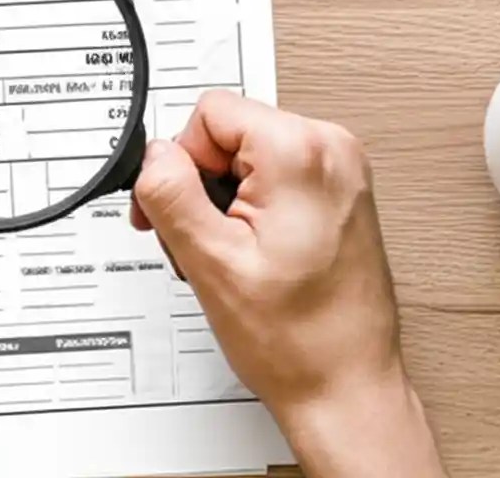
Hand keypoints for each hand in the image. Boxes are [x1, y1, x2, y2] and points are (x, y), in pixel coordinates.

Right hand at [130, 90, 444, 477]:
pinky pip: (274, 177)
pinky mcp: (340, 195)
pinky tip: (250, 254)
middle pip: (229, 131)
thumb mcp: (209, 262)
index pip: (210, 112)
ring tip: (230, 255)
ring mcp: (342, 173)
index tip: (178, 210)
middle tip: (199, 241)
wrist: (345, 387)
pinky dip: (250, 210)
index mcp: (303, 154)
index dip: (181, 163)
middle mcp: (333, 151)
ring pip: (248, 156)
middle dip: (200, 184)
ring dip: (222, 201)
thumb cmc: (298, 341)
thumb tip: (153, 156)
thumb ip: (169, 194)